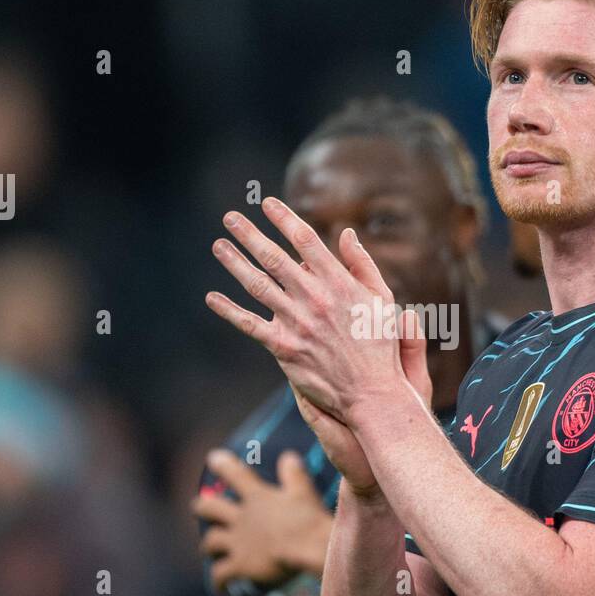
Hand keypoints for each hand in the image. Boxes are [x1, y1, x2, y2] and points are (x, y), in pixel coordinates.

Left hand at [194, 449, 333, 588]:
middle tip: (198, 506)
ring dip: (208, 546)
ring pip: (210, 542)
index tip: (213, 458)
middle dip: (203, 507)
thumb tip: (288, 456)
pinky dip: (218, 582)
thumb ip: (294, 474)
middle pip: (210, 508)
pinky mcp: (239, 565)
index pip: (236, 475)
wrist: (308, 548)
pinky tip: (220, 589)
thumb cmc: (308, 518)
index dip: (223, 465)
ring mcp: (237, 542)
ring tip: (209, 550)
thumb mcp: (303, 491)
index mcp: (257, 497)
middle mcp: (241, 517)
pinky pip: (220, 575)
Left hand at [205, 197, 408, 424]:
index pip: (305, 240)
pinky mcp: (284, 348)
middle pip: (274, 257)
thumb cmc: (380, 343)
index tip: (268, 203)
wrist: (372, 392)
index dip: (284, 218)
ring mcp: (297, 323)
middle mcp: (315, 298)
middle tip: (230, 217)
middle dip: (249, 234)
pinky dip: (229, 311)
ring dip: (235, 263)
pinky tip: (212, 298)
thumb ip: (362, 264)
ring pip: (257, 285)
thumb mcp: (382, 298)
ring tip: (219, 246)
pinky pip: (250, 325)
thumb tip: (346, 233)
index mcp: (339, 282)